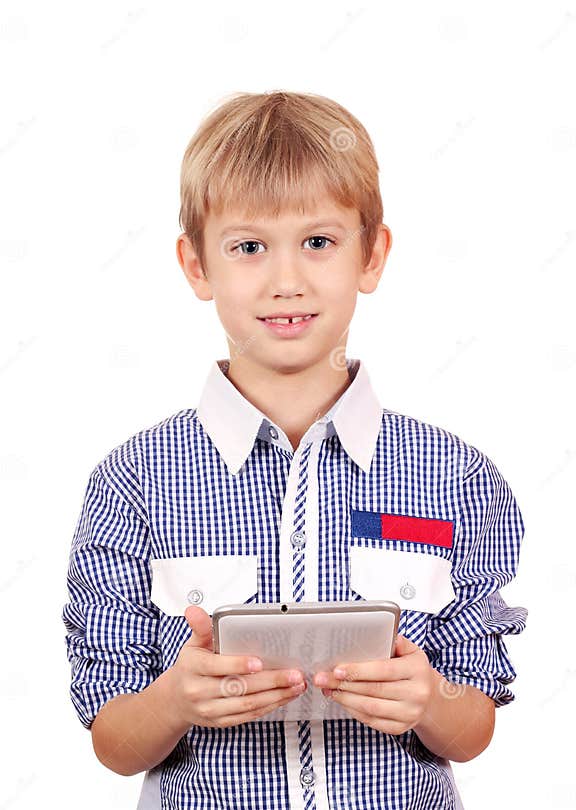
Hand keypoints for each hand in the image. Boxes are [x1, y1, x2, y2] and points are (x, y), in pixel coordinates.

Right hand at [168, 605, 306, 727]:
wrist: (176, 700)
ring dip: (276, 696)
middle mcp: (200, 691)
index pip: (217, 667)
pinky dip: (269, 706)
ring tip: (296, 686)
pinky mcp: (222, 722)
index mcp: (194, 668)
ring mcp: (211, 710)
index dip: (238, 665)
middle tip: (293, 674)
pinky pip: (248, 715)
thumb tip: (194, 610)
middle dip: (270, 681)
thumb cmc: (190, 667)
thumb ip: (200, 627)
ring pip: (247, 704)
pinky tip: (284, 697)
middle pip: (239, 687)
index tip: (259, 662)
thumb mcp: (193, 644)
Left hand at [312, 633, 434, 733]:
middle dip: (343, 684)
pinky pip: (372, 721)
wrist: (431, 699)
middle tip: (323, 678)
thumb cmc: (415, 671)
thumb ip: (397, 641)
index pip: (384, 670)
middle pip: (373, 690)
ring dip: (345, 698)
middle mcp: (416, 694)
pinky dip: (353, 711)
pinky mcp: (400, 728)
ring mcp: (409, 714)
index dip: (359, 670)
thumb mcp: (412, 651)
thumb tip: (379, 633)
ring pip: (370, 708)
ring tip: (329, 689)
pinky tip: (342, 701)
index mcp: (417, 670)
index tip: (338, 669)